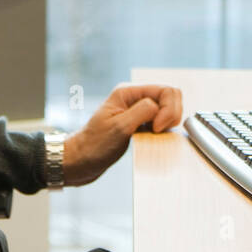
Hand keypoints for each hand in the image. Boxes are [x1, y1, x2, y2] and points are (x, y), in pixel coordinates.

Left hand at [61, 84, 183, 186]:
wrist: (80, 161)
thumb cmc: (94, 145)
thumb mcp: (120, 127)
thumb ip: (143, 111)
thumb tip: (161, 106)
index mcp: (128, 92)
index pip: (166, 90)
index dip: (168, 110)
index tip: (155, 128)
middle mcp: (134, 99)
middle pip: (170, 97)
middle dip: (171, 115)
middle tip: (157, 131)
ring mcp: (137, 111)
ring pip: (167, 110)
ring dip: (167, 124)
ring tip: (153, 136)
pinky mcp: (139, 124)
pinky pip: (161, 122)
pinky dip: (162, 131)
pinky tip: (151, 140)